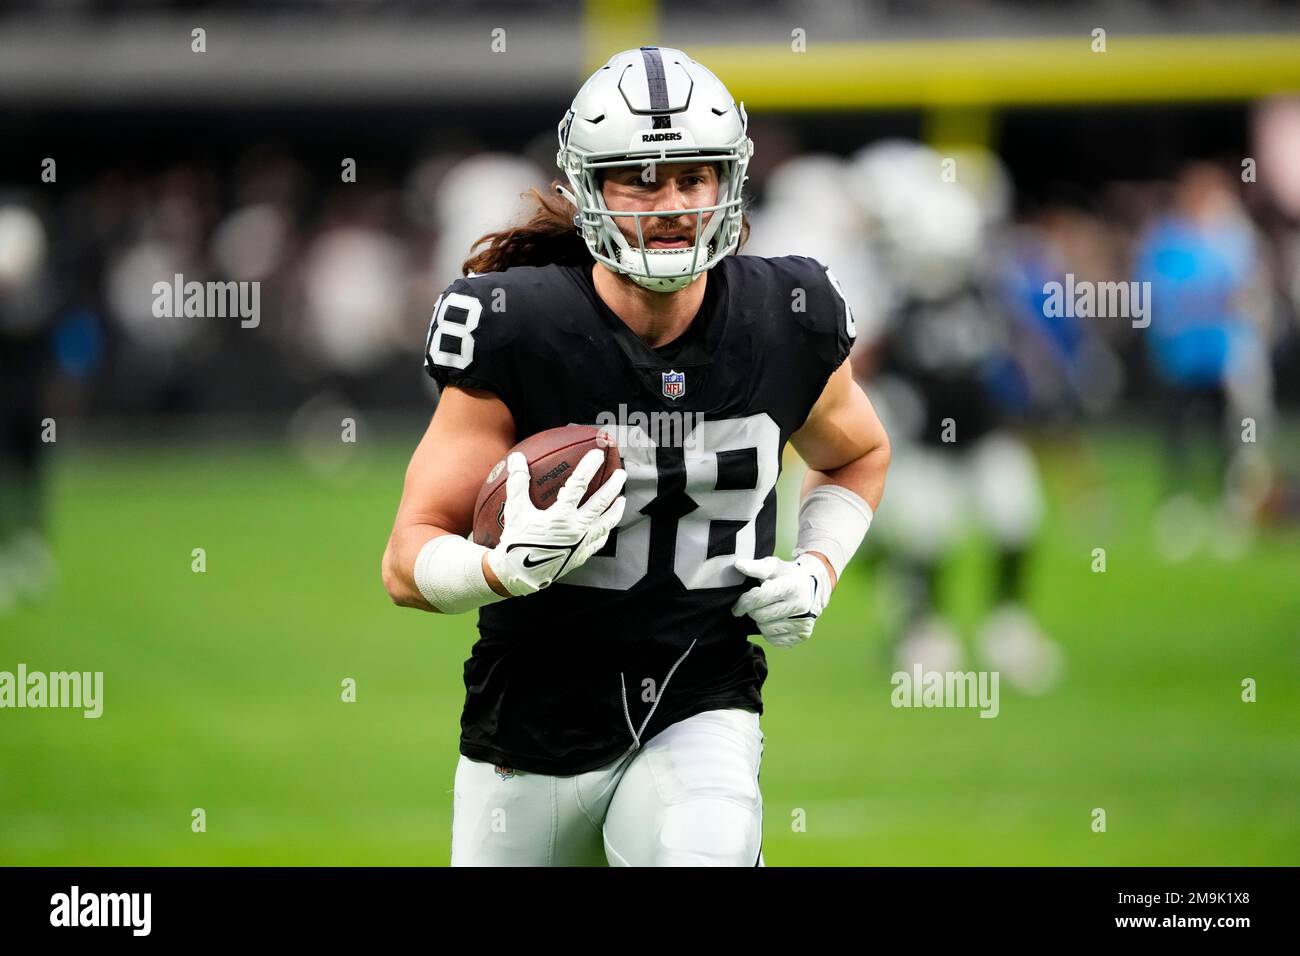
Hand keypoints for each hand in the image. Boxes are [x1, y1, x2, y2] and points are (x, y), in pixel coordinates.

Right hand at [486, 449, 626, 596]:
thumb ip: (518, 483)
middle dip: (613, 485)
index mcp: (560, 516)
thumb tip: (516, 457)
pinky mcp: (581, 555)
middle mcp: (576, 529)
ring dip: (616, 509)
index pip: (579, 485)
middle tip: (621, 472)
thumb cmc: (515, 541)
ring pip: (606, 523)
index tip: (597, 454)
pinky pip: (599, 541)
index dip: (589, 467)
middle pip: (601, 503)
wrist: (517, 575)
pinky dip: (605, 531)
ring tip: (622, 499)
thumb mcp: (515, 510)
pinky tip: (607, 526)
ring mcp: (581, 543)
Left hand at [730, 553, 830, 647]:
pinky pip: (774, 640)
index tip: (738, 606)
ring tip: (767, 611)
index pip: (759, 598)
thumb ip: (756, 567)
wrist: (813, 589)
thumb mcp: (775, 567)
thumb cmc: (789, 577)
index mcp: (792, 587)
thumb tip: (738, 565)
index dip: (743, 603)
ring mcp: (803, 622)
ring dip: (760, 622)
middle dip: (752, 611)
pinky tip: (773, 621)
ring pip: (765, 630)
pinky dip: (768, 632)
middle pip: (760, 616)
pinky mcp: (802, 635)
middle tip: (756, 606)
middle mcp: (800, 606)